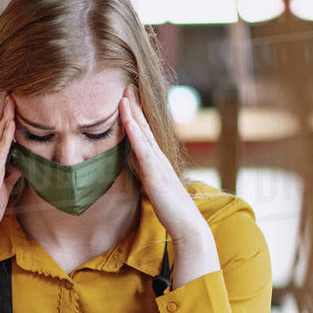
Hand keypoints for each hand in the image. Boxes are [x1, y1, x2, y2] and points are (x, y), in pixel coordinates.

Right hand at [0, 92, 21, 285]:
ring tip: (11, 97)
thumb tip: (23, 160)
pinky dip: (4, 138)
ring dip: (4, 116)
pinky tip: (10, 124)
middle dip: (4, 108)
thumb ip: (12, 173)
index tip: (13, 98)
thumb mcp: (4, 188)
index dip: (5, 115)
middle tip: (10, 86)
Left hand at [120, 86, 220, 283]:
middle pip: (145, 127)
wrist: (188, 226)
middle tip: (126, 86)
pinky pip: (142, 148)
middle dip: (135, 106)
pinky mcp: (155, 174)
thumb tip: (139, 175)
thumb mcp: (155, 191)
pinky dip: (135, 132)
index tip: (129, 99)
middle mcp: (159, 159)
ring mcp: (158, 164)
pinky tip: (127, 119)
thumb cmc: (172, 212)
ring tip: (124, 94)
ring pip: (143, 133)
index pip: (146, 135)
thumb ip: (148, 179)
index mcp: (158, 163)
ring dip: (133, 112)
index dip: (137, 117)